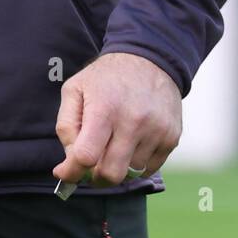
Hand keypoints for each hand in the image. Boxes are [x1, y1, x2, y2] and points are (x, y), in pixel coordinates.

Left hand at [53, 52, 181, 189]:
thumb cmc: (106, 79)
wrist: (150, 60)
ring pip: (131, 174)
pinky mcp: (171, 137)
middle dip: (95, 177)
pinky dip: (137, 164)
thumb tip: (68, 165)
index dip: (72, 171)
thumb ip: (66, 127)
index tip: (66, 173)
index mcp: (104, 109)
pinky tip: (132, 143)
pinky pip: (150, 169)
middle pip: (110, 174)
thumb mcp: (74, 90)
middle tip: (90, 166)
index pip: (86, 156)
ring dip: (118, 167)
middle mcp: (133, 121)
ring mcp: (156, 131)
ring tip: (114, 144)